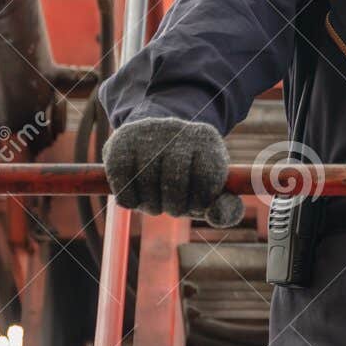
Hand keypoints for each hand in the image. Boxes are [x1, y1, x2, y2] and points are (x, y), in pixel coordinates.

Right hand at [102, 115, 244, 226]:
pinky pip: (122, 184)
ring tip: (156, 202)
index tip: (196, 203)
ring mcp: (146, 133)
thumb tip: (217, 215)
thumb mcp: (211, 190)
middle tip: (173, 208)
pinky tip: (137, 196)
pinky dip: (129, 200)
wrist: (152, 141)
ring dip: (151, 205)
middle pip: (174, 182)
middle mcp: (177, 129)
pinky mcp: (120, 143)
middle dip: (174, 206)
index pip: (207, 180)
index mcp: (206, 139)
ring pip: (147, 183)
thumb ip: (226, 209)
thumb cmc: (188, 175)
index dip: (200, 202)